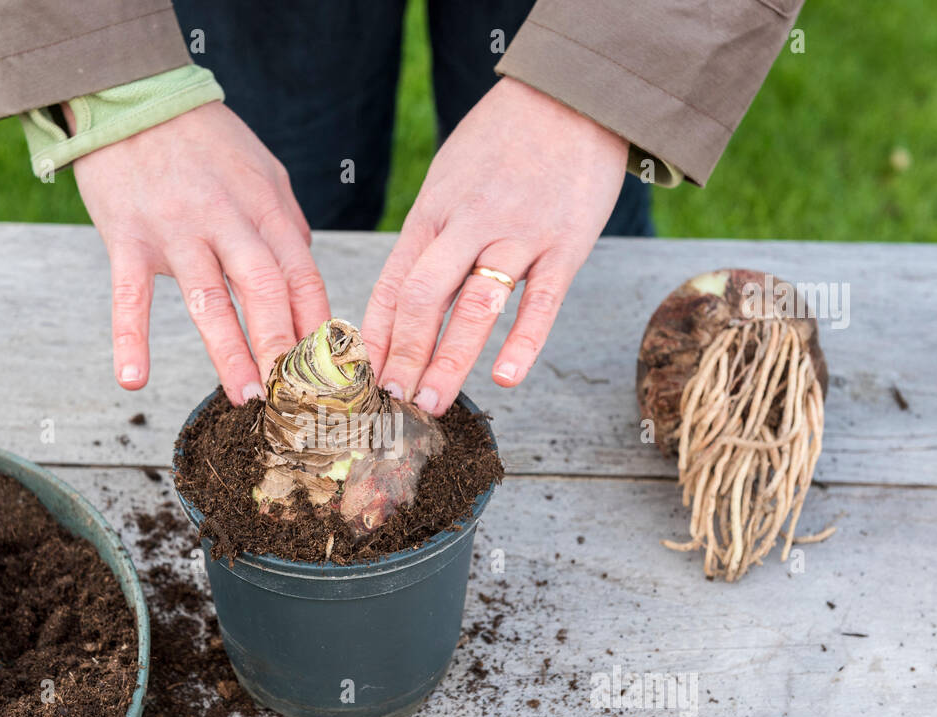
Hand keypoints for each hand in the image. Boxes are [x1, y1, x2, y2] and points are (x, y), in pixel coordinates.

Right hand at [70, 101, 330, 403]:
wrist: (133, 95)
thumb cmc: (203, 141)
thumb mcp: (262, 170)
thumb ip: (285, 223)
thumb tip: (304, 273)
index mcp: (264, 208)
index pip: (302, 274)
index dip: (318, 324)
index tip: (330, 369)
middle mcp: (227, 219)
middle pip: (264, 288)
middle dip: (283, 345)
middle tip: (295, 394)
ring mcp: (176, 229)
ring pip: (208, 298)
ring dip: (229, 351)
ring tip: (246, 395)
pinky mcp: (127, 236)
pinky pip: (129, 294)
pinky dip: (130, 338)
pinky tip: (134, 379)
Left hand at [361, 77, 628, 413]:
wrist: (572, 95)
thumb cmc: (503, 141)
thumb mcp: (450, 177)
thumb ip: (432, 233)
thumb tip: (407, 294)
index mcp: (434, 211)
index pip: (394, 282)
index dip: (376, 335)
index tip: (364, 376)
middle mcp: (469, 224)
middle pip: (425, 299)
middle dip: (405, 355)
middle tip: (394, 400)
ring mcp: (518, 234)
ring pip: (477, 306)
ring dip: (450, 360)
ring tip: (433, 401)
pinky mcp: (566, 243)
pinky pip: (542, 301)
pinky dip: (523, 342)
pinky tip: (505, 378)